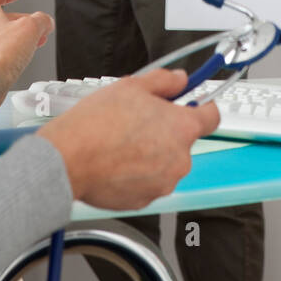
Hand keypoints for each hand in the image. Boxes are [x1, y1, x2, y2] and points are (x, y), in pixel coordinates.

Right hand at [38, 68, 219, 208]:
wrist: (68, 160)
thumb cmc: (96, 124)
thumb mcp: (132, 86)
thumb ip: (164, 81)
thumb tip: (180, 80)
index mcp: (182, 128)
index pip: (212, 116)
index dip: (202, 107)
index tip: (194, 104)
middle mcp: (179, 159)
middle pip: (183, 140)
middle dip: (166, 131)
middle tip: (139, 121)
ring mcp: (163, 183)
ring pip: (165, 162)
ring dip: (151, 153)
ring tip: (121, 142)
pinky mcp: (145, 200)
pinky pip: (148, 182)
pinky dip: (137, 173)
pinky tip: (116, 161)